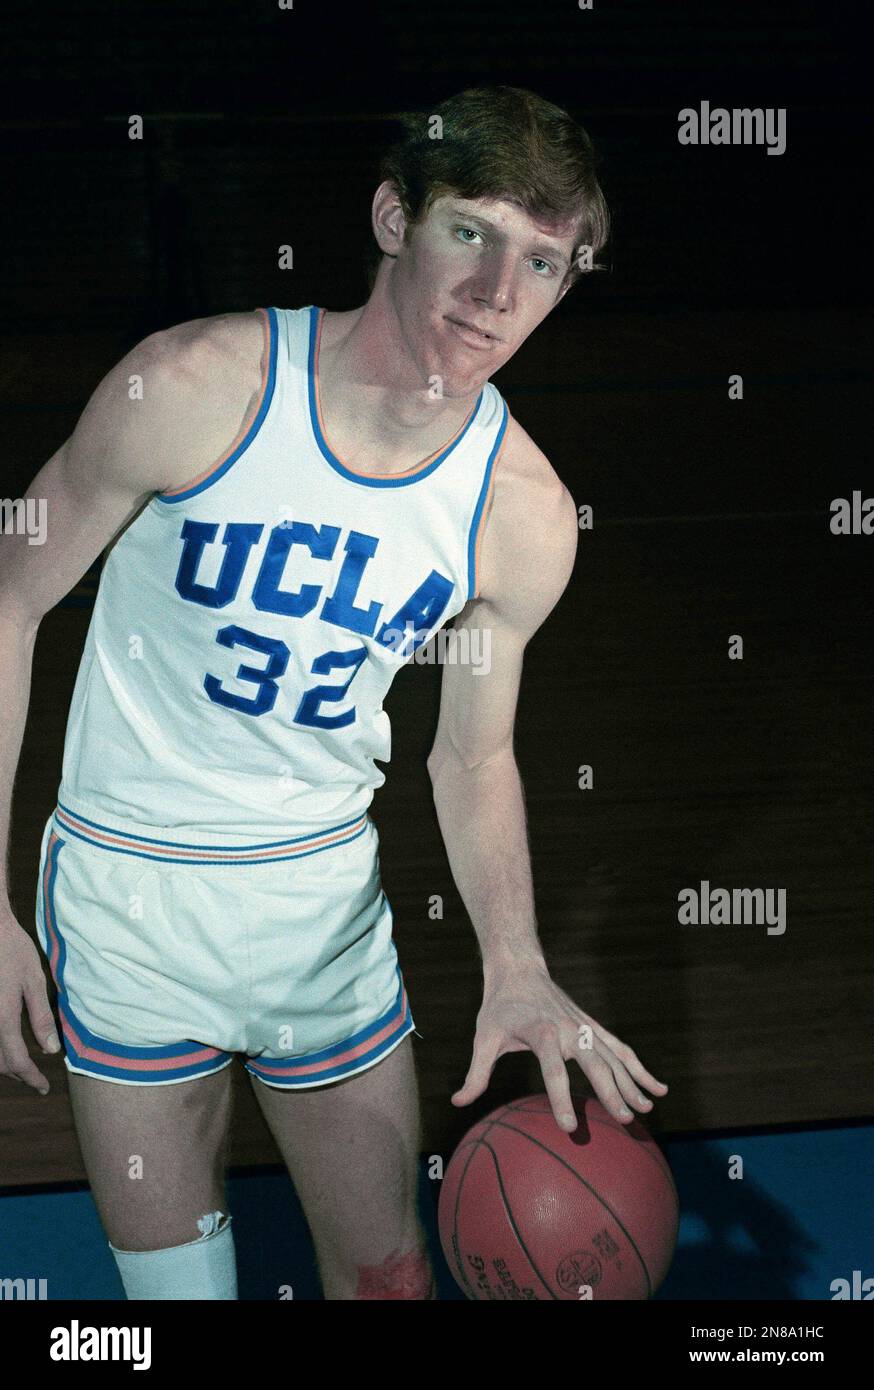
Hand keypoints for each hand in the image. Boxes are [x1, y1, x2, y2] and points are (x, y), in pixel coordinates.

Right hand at [0, 905, 60, 1094]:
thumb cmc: (11, 950)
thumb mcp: (33, 980)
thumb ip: (41, 1017)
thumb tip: (51, 1050)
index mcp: (3, 1017)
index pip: (17, 1061)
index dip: (31, 1078)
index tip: (44, 1087)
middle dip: (17, 1073)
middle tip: (35, 1077)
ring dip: (3, 1063)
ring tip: (21, 1065)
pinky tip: (5, 1044)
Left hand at [451, 959, 667, 1132]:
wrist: (520, 971)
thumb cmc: (499, 1008)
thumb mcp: (484, 1037)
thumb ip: (476, 1072)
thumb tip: (458, 1102)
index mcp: (542, 1033)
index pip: (554, 1071)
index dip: (561, 1099)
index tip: (569, 1128)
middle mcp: (569, 1029)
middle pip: (595, 1063)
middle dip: (611, 1091)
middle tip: (625, 1120)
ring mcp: (586, 1027)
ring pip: (615, 1057)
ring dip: (633, 1082)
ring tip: (647, 1109)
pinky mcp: (594, 1027)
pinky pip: (621, 1049)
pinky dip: (640, 1068)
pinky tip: (657, 1088)